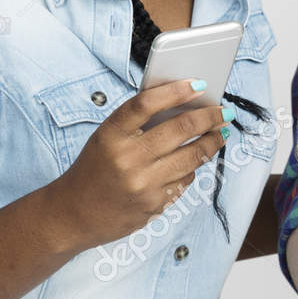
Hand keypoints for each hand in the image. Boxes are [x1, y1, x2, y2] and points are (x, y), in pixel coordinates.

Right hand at [45, 80, 239, 251]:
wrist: (73, 215)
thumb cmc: (94, 169)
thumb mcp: (107, 138)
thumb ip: (138, 123)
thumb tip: (183, 103)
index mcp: (111, 135)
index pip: (147, 103)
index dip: (176, 90)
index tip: (199, 83)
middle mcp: (127, 158)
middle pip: (180, 128)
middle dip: (210, 117)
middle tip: (224, 110)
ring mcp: (143, 184)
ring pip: (193, 156)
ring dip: (212, 141)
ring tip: (221, 132)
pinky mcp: (155, 204)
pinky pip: (186, 179)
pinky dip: (193, 167)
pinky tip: (194, 160)